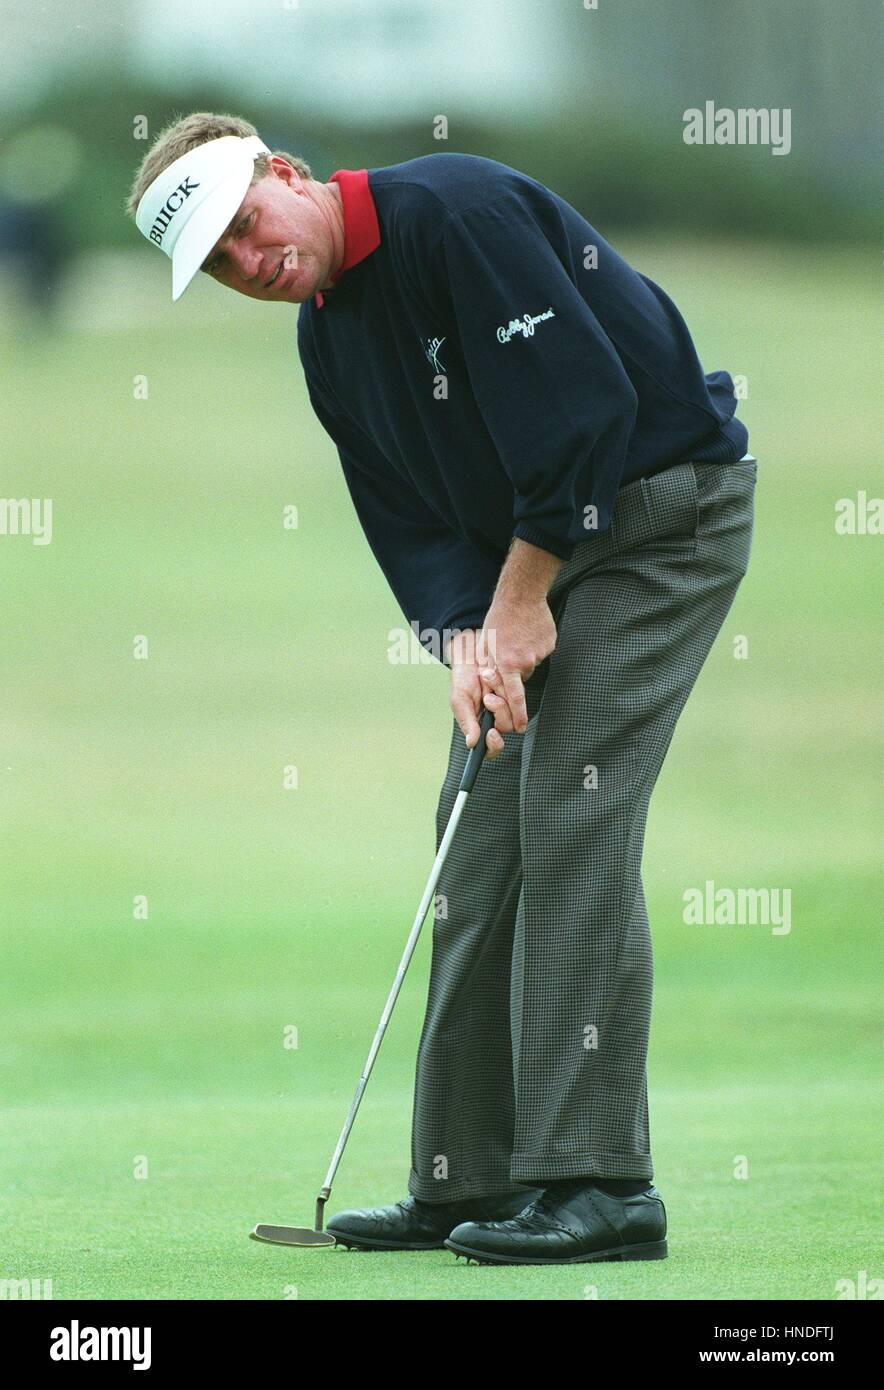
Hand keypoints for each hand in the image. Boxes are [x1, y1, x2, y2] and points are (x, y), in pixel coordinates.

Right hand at [448, 629, 505, 759]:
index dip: (493, 745)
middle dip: (498, 710)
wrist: (472, 652)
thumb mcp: (459, 699)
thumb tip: (471, 743)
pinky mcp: (515, 693)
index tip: (492, 734)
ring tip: (489, 682)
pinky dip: (507, 686)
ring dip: (501, 695)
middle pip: (505, 727)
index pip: (490, 747)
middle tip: (488, 697)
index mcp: (479, 725)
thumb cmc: (462, 677)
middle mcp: (494, 718)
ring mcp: (506, 706)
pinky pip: (519, 695)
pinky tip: (497, 678)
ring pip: (513, 712)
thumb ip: (466, 722)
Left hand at [476, 597, 556, 738]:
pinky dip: (533, 647)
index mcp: (507, 664)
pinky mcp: (550, 644)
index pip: (514, 698)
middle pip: (521, 679)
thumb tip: (492, 685)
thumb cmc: (499, 620)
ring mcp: (540, 653)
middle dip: (514, 673)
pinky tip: (527, 633)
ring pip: (530, 665)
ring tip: (516, 638)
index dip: (518, 715)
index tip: (521, 727)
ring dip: (522, 657)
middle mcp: (525, 662)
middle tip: (508, 652)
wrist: (521, 595)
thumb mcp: (485, 646)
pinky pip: (540, 653)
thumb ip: (490, 668)